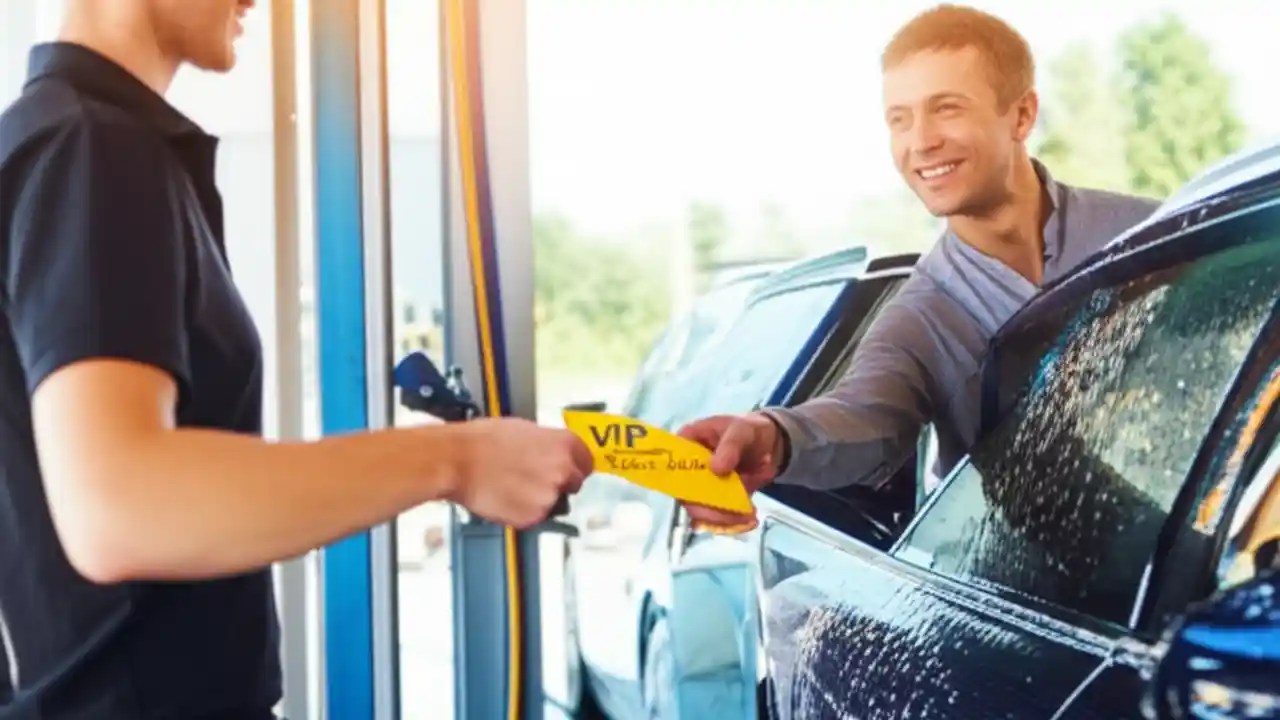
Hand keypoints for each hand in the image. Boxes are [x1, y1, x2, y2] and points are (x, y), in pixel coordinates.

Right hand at [448, 418, 593, 527]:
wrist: (459, 461)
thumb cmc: (484, 441)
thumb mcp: (526, 430)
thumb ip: (548, 444)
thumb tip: (554, 453)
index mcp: (565, 445)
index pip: (587, 461)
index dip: (574, 466)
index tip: (567, 469)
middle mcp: (564, 471)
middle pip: (574, 483)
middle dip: (559, 483)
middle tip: (534, 479)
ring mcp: (550, 496)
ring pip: (554, 502)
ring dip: (541, 499)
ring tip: (513, 487)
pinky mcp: (534, 517)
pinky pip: (536, 517)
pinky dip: (525, 512)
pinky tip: (507, 498)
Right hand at [677, 413, 781, 530]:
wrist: (768, 443)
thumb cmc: (747, 430)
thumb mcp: (741, 430)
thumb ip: (730, 446)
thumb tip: (715, 468)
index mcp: (686, 445)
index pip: (671, 468)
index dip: (680, 485)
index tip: (701, 499)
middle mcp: (689, 469)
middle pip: (686, 497)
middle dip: (709, 510)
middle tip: (735, 513)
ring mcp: (703, 487)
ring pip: (702, 512)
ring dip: (723, 520)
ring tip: (748, 517)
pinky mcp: (717, 501)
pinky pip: (718, 517)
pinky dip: (733, 522)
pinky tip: (749, 520)